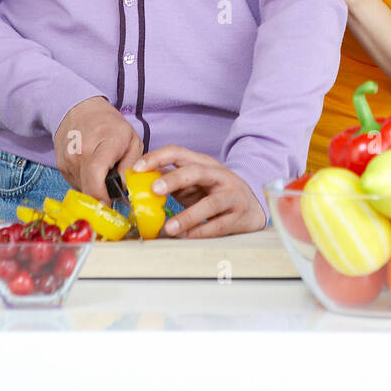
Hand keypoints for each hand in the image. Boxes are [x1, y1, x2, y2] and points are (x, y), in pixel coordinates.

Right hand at [53, 97, 142, 203]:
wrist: (79, 109)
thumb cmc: (110, 124)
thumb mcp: (132, 140)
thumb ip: (132, 166)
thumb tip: (125, 191)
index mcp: (104, 143)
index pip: (96, 176)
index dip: (103, 196)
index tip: (111, 203)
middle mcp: (81, 152)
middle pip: (88, 188)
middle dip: (101, 197)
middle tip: (112, 193)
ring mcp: (68, 160)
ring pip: (82, 188)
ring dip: (94, 188)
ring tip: (102, 172)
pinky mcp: (60, 166)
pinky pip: (75, 183)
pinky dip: (85, 182)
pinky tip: (91, 169)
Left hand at [132, 145, 266, 237]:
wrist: (252, 205)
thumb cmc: (216, 192)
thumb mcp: (194, 182)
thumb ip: (171, 180)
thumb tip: (139, 182)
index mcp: (202, 163)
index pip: (178, 152)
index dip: (157, 158)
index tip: (137, 168)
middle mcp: (218, 175)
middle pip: (196, 172)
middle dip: (174, 179)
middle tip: (154, 190)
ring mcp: (231, 195)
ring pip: (210, 203)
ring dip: (188, 215)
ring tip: (169, 228)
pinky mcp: (239, 216)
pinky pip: (218, 225)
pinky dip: (200, 231)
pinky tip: (185, 237)